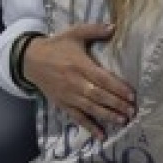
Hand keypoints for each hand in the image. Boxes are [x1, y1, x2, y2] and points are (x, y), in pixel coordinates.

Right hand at [23, 23, 134, 140]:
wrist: (29, 60)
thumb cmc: (57, 46)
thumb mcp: (74, 33)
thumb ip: (94, 30)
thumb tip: (114, 27)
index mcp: (80, 65)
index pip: (102, 79)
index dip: (117, 88)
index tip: (132, 95)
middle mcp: (74, 82)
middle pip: (98, 96)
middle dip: (116, 104)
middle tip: (133, 111)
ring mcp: (68, 95)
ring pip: (90, 108)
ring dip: (107, 116)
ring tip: (123, 121)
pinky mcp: (62, 104)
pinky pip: (77, 117)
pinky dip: (89, 127)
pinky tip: (101, 135)